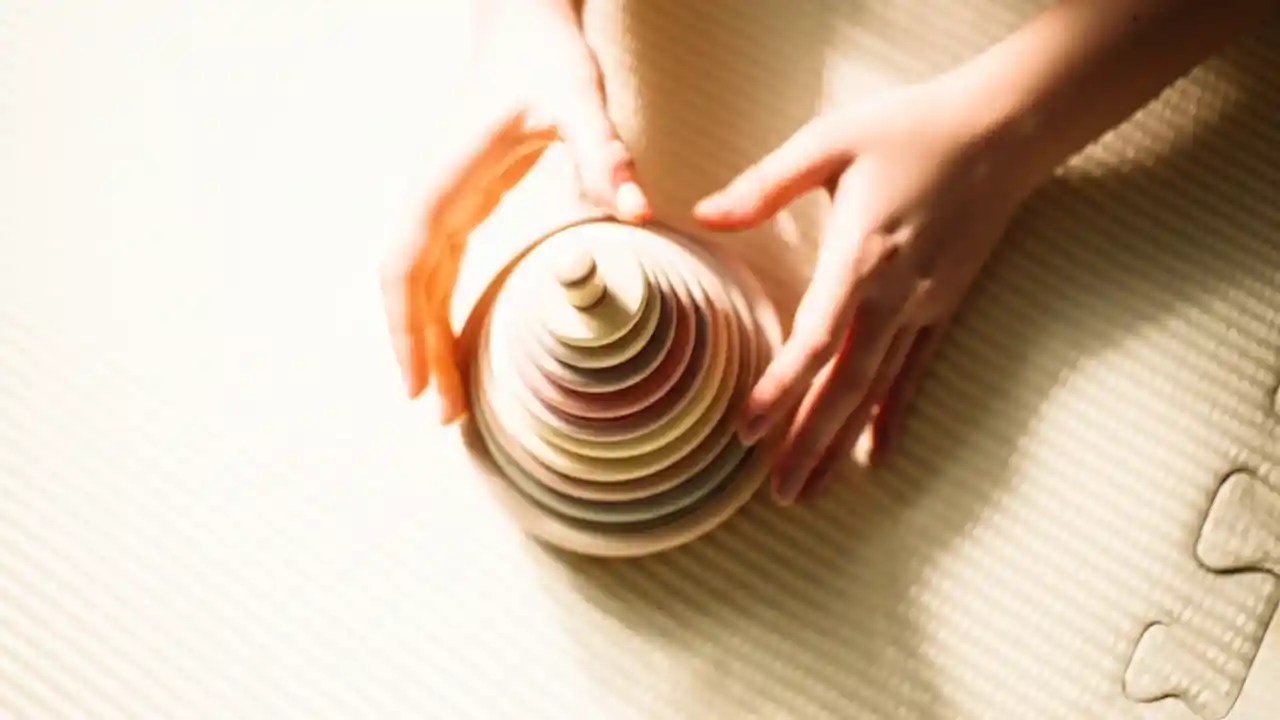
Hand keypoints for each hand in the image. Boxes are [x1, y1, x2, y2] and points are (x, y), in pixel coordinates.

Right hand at [382, 2, 649, 421]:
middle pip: (408, 289)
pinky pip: (440, 268)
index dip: (404, 329)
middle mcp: (434, 193)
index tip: (414, 386)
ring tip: (448, 399)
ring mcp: (444, 198)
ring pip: (419, 282)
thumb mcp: (578, 100)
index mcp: (446, 179)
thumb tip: (638, 213)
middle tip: (443, 419)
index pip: (405, 266)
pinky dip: (443, 311)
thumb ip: (603, 154)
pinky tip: (463, 343)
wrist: (522, 20)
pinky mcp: (463, 200)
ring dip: (426, 338)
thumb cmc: (544, 56)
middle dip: (418, 352)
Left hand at [695, 78, 1030, 503]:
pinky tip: (879, 456)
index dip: (781, 389)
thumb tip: (704, 214)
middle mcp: (895, 293)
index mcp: (860, 255)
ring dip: (843, 441)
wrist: (1001, 130)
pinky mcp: (945, 305)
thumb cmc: (912, 128)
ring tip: (813, 489)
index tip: (748, 431)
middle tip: (779, 494)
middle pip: (846, 383)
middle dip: (811, 441)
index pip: (816, 339)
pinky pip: (916, 372)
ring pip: (877, 388)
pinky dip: (893, 416)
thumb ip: (765, 184)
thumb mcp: (830, 141)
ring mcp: (925, 305)